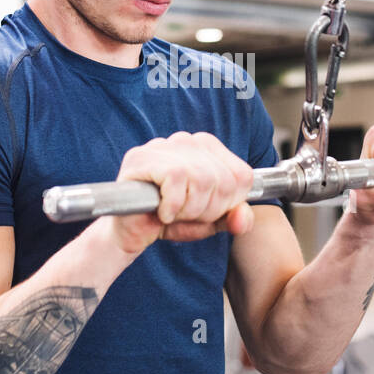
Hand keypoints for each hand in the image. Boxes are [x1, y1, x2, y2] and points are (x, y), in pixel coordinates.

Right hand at [109, 131, 256, 255]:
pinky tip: (161, 212)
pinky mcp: (144, 158)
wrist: (131, 233)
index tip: (205, 211)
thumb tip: (242, 217)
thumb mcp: (211, 221)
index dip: (228, 204)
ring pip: (202, 180)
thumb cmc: (169, 220)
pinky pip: (176, 181)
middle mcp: (188, 140)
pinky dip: (171, 207)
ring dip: (188, 210)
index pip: (242, 176)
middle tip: (185, 215)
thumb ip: (235, 218)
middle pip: (224, 181)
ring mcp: (164, 145)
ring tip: (173, 213)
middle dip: (208, 210)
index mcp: (209, 148)